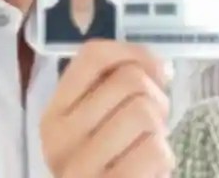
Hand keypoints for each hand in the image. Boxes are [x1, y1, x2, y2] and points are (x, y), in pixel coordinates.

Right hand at [40, 41, 173, 177]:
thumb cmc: (105, 169)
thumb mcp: (95, 127)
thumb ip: (114, 92)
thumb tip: (156, 67)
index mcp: (54, 113)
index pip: (93, 56)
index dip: (134, 53)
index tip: (154, 71)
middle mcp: (59, 138)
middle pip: (129, 81)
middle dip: (157, 97)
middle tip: (154, 122)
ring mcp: (80, 168)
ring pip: (144, 112)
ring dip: (161, 130)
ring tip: (149, 145)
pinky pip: (155, 151)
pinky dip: (164, 157)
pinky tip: (150, 170)